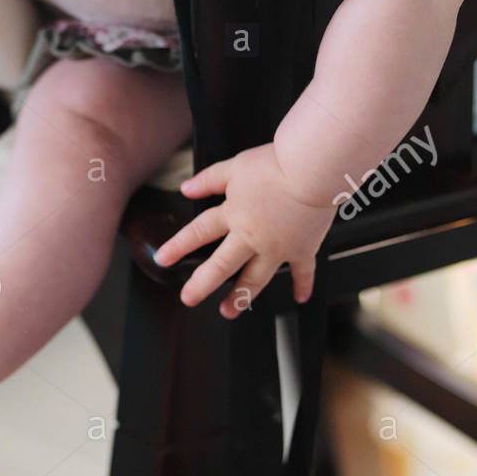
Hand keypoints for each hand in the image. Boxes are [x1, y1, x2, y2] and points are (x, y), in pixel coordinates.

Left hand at [154, 142, 334, 317]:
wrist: (313, 170)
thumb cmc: (277, 165)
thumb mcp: (235, 167)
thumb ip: (209, 180)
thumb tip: (187, 188)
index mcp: (233, 215)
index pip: (198, 233)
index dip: (178, 246)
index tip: (163, 259)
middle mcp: (252, 237)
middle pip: (221, 266)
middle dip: (202, 285)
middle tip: (189, 298)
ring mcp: (277, 248)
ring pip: (255, 279)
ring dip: (241, 297)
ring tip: (228, 310)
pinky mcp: (303, 249)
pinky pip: (303, 272)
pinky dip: (302, 286)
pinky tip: (299, 297)